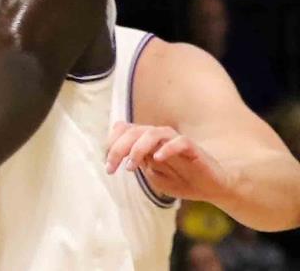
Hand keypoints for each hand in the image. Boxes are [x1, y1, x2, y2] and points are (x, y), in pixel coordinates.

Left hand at [107, 122, 233, 203]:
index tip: (107, 165)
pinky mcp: (193, 148)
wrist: (212, 188)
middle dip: (118, 149)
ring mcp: (175, 140)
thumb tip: (123, 157)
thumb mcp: (154, 176)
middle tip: (112, 168)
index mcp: (147, 140)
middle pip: (133, 131)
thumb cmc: (182, 180)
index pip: (123, 130)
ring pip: (152, 132)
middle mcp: (159, 136)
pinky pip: (179, 142)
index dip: (111, 144)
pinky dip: (166, 148)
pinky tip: (158, 159)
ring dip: (138, 148)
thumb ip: (140, 165)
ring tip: (131, 166)